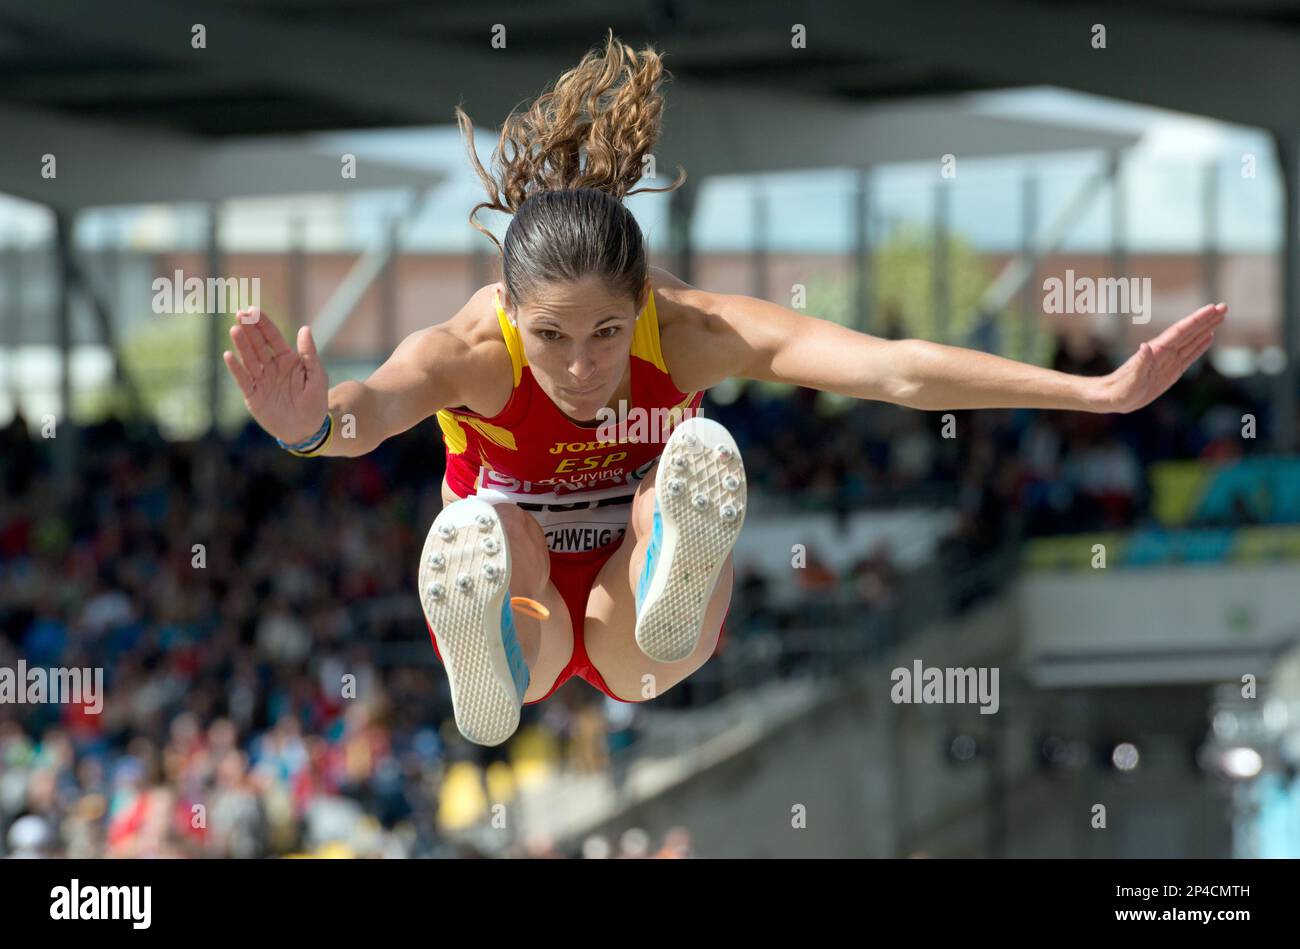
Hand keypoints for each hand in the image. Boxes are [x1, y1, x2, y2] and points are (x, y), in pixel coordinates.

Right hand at [223, 308, 328, 443]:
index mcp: (287, 360)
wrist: (307, 429)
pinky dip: (236, 368)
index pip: (273, 338)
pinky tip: (229, 355)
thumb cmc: (314, 401)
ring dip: (242, 344)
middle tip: (240, 314)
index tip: (253, 310)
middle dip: (249, 329)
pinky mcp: (253, 395)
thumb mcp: (317, 376)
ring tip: (235, 330)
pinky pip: (243, 380)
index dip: (263, 324)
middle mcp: (271, 367)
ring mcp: (261, 380)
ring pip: (249, 359)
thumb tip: (305, 328)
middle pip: (258, 344)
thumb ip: (309, 354)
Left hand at [1099, 302, 1225, 413]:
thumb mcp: (1130, 381)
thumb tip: (1145, 346)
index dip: (1197, 320)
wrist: (1112, 398)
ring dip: (1206, 329)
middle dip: (1206, 319)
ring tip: (1220, 317)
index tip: (1211, 309)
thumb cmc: (1119, 391)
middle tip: (1223, 306)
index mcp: (1157, 352)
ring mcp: (1168, 361)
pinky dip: (1200, 345)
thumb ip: (1139, 364)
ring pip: (1192, 341)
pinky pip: (1189, 355)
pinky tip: (1209, 337)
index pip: (1181, 332)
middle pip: (1189, 332)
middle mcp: (1164, 353)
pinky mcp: (1171, 371)